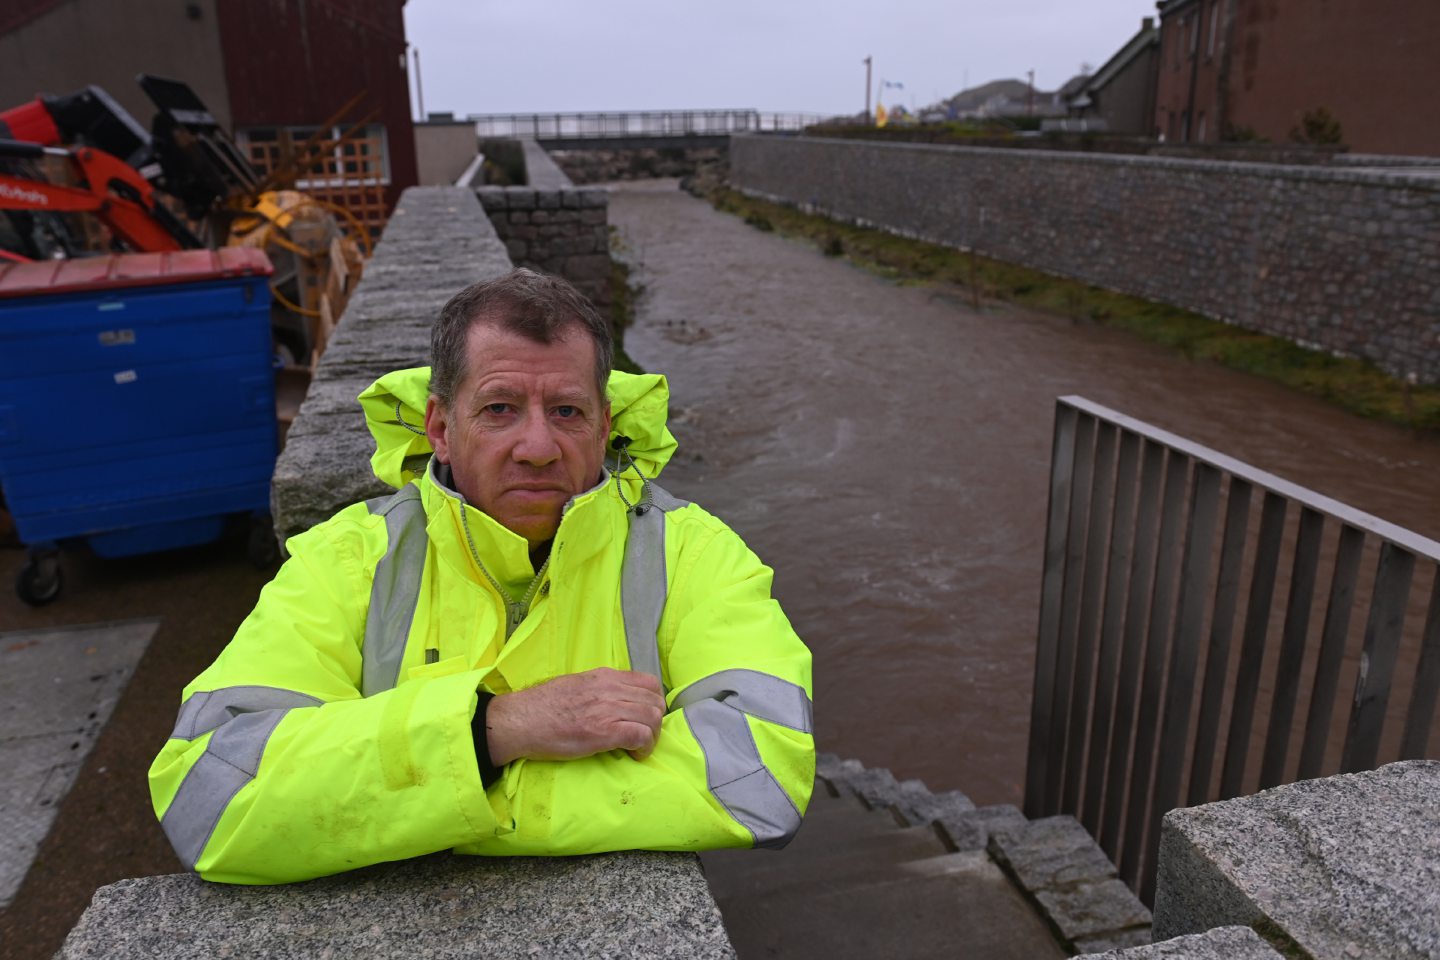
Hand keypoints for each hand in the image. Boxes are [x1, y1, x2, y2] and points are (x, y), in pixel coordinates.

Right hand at [485, 668, 665, 765]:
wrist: (520, 720)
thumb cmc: (542, 706)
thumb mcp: (576, 685)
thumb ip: (600, 689)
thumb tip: (616, 700)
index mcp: (604, 676)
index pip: (649, 682)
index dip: (653, 702)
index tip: (645, 717)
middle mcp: (610, 689)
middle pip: (655, 700)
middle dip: (656, 722)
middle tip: (644, 737)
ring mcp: (607, 709)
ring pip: (652, 717)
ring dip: (652, 736)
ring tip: (639, 748)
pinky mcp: (603, 732)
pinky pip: (640, 735)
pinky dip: (644, 747)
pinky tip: (634, 755)